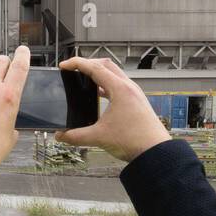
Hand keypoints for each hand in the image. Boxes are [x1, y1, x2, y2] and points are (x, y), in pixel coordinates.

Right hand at [54, 57, 170, 163]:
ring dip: (99, 72)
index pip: (95, 68)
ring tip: (85, 78)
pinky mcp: (137, 101)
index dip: (77, 64)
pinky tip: (100, 93)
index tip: (64, 66)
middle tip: (74, 69)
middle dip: (88, 63)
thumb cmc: (133, 141)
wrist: (155, 152)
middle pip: (106, 64)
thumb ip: (76, 136)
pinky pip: (120, 85)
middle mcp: (129, 87)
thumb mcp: (99, 138)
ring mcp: (135, 93)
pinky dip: (107, 84)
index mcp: (120, 89)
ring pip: (114, 73)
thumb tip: (60, 136)